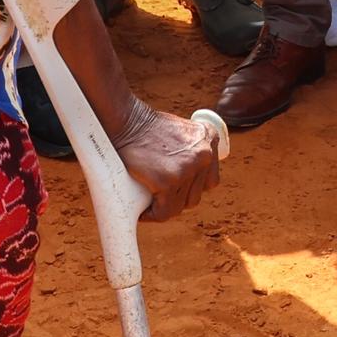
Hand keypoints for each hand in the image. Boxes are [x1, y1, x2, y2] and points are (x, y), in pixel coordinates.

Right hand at [112, 99, 222, 221]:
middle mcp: (205, 154)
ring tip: (150, 201)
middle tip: (158, 194)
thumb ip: (190, 149)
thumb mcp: (180, 132)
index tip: (174, 186)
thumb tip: (188, 175)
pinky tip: (143, 211)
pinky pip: (164, 212)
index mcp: (210, 139)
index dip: (190, 186)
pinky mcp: (169, 181)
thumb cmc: (146, 128)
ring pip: (181, 206)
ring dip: (165, 207)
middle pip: (196, 194)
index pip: (209, 179)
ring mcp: (188, 168)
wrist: (126, 121)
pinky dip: (152, 215)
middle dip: (177, 198)